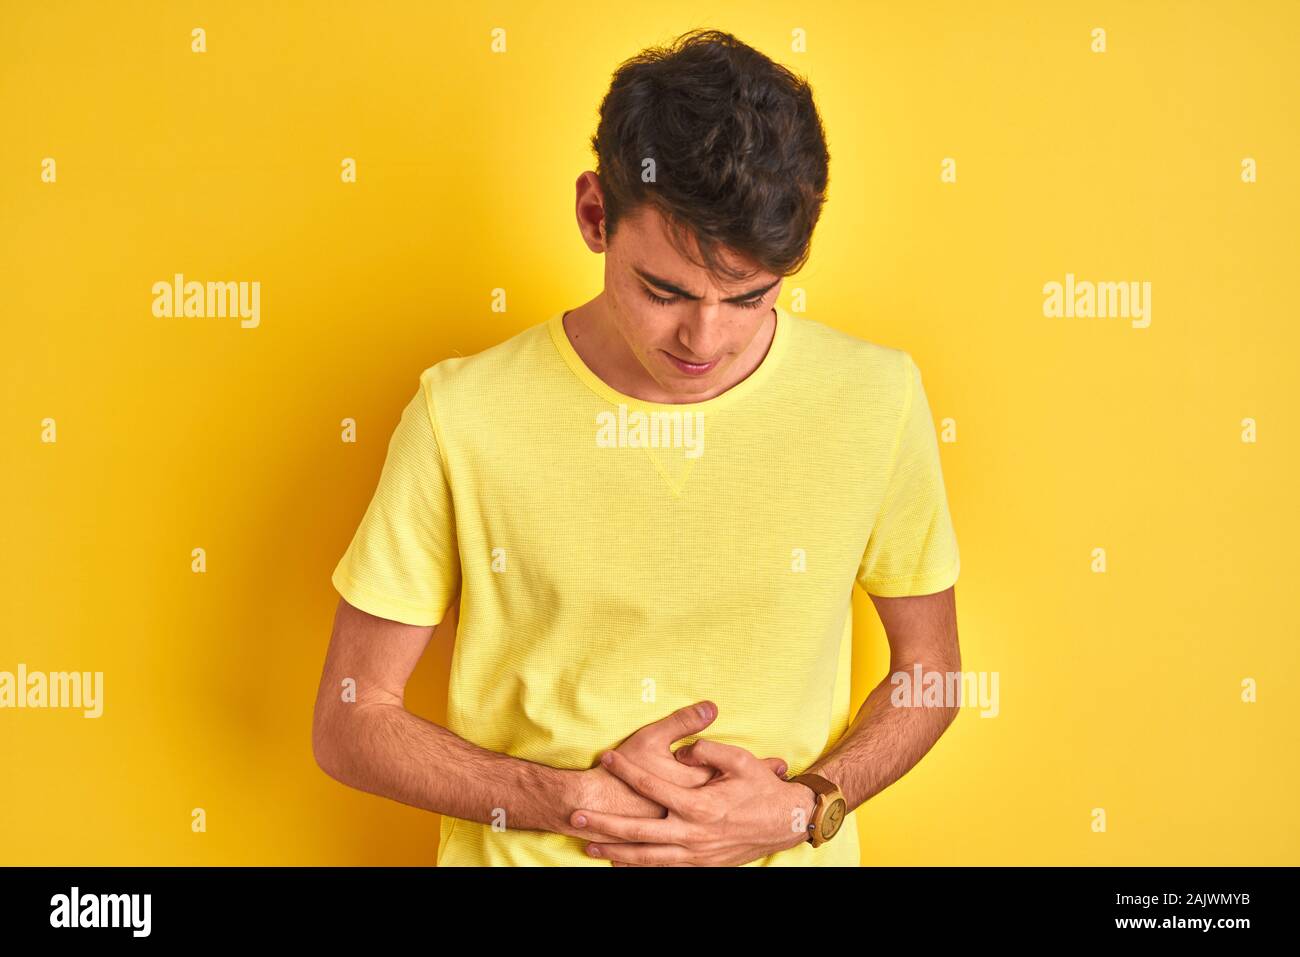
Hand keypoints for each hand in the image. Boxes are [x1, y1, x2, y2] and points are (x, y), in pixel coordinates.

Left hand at [572, 731, 815, 865]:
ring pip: (647, 857)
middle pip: (637, 830)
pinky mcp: (701, 865)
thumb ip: (708, 750)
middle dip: (605, 823)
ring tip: (589, 845)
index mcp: (699, 805)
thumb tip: (683, 750)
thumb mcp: (740, 760)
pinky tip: (621, 864)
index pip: (652, 785)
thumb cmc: (763, 788)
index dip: (626, 770)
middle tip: (577, 815)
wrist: (787, 822)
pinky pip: (664, 869)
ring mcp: (696, 853)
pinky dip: (640, 868)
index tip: (605, 758)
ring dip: (616, 850)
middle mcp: (693, 834)